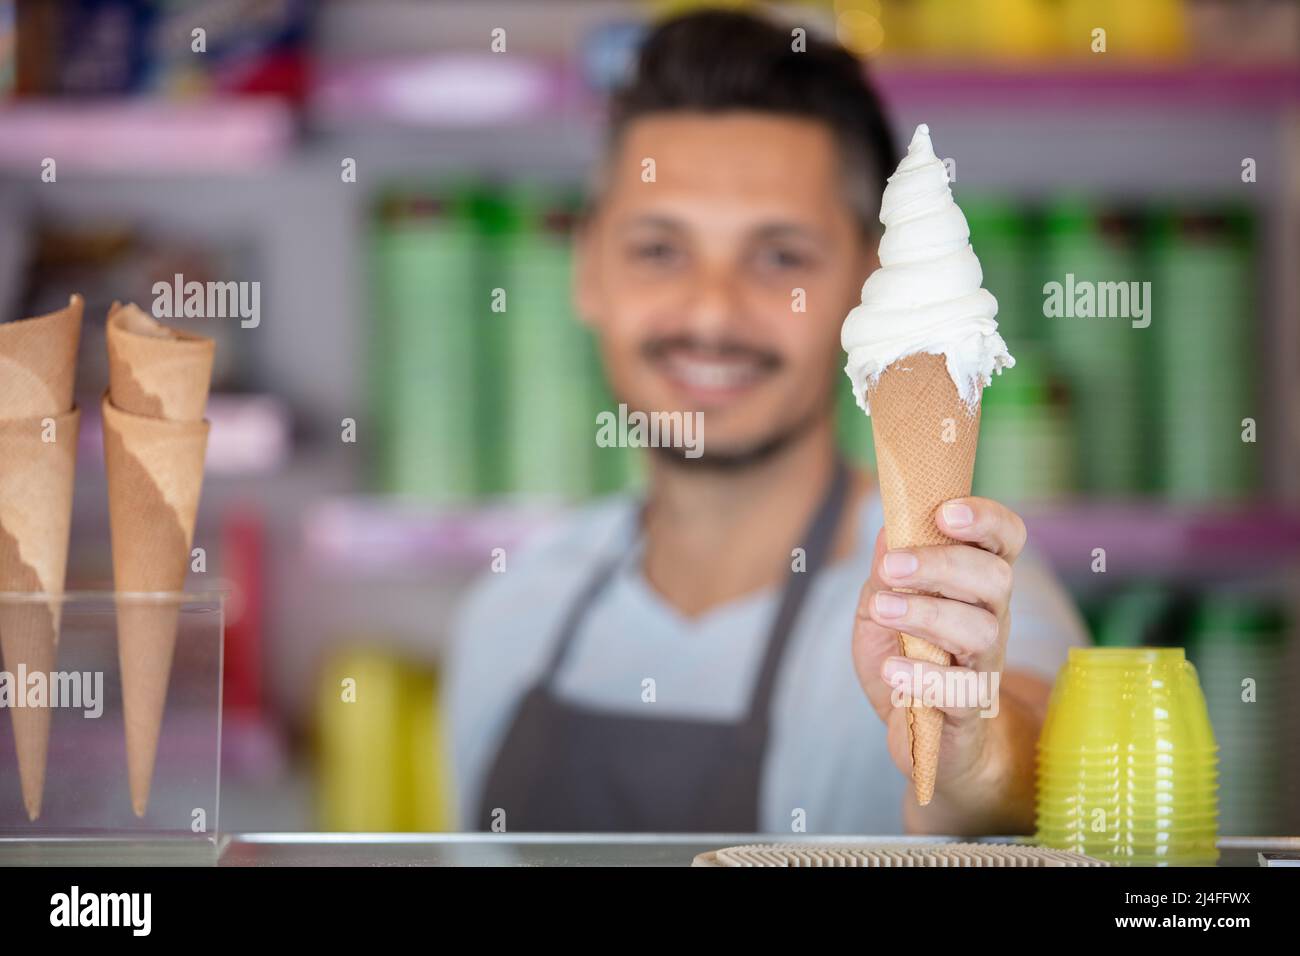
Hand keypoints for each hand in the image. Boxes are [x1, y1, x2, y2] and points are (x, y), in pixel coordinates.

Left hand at [851, 496, 1029, 813]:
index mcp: (974, 583)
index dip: (986, 519)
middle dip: (942, 564)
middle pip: (994, 578)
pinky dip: (924, 676)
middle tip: (892, 567)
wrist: (918, 734)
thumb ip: (885, 571)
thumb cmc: (905, 655)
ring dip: (927, 614)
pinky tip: (893, 670)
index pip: (1005, 538)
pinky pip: (962, 691)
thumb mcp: (879, 606)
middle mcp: (991, 618)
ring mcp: (984, 664)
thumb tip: (890, 528)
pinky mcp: (969, 709)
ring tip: (883, 610)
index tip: (946, 512)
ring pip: (982, 631)